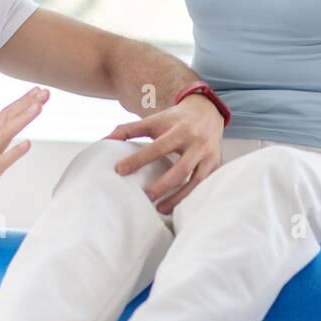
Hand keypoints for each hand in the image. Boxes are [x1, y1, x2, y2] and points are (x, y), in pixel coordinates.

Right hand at [0, 87, 48, 228]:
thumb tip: (8, 137)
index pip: (4, 116)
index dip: (22, 103)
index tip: (38, 92)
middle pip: (6, 119)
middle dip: (26, 104)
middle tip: (44, 91)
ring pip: (4, 135)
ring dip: (22, 119)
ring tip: (39, 107)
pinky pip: (0, 163)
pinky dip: (13, 152)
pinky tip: (27, 144)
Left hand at [105, 93, 224, 213]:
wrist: (207, 111)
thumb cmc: (175, 119)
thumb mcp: (154, 120)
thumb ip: (129, 129)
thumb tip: (105, 141)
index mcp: (180, 130)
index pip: (158, 147)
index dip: (139, 159)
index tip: (119, 170)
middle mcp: (197, 143)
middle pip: (180, 169)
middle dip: (162, 186)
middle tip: (145, 197)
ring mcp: (209, 156)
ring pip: (195, 181)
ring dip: (178, 197)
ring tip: (160, 209)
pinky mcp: (215, 165)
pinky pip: (204, 185)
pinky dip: (191, 197)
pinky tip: (177, 206)